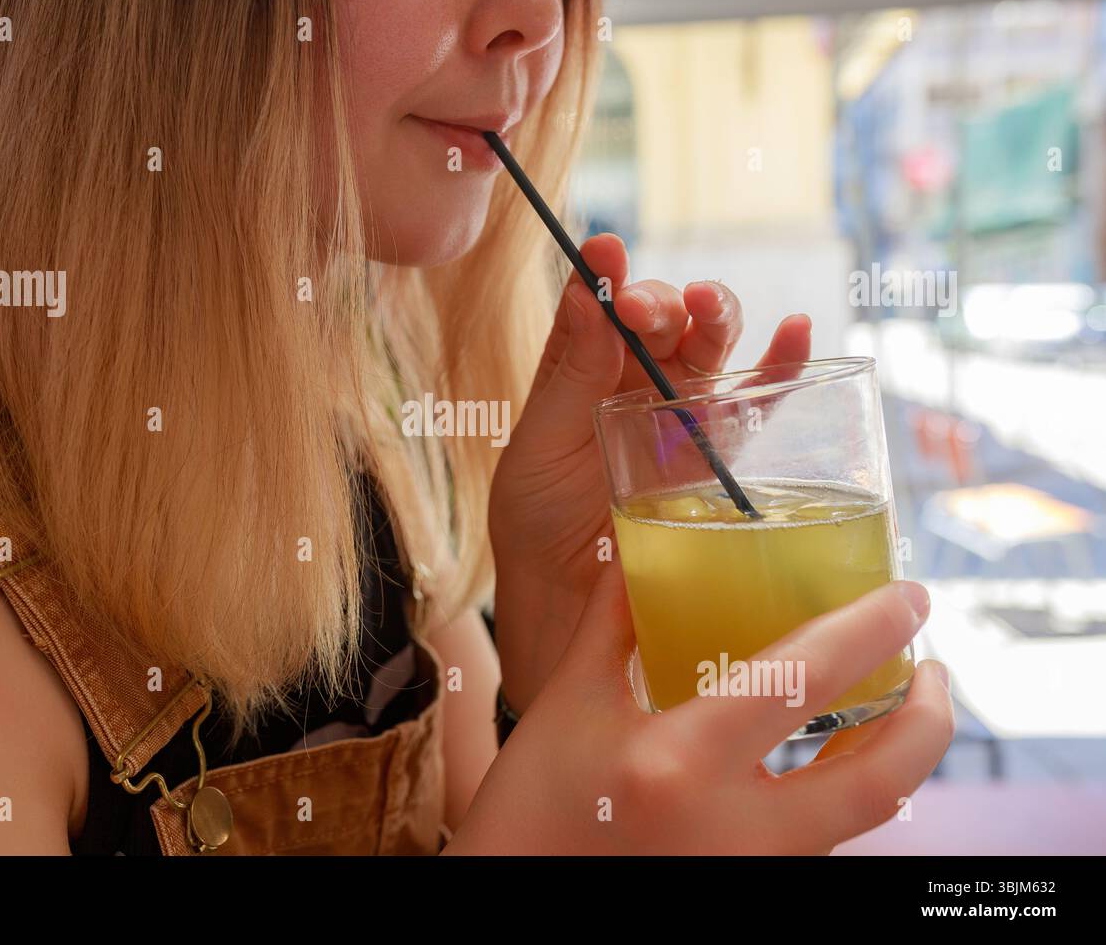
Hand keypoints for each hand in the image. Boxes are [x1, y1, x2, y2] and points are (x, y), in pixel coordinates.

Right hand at [444, 564, 953, 854]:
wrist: (511, 897)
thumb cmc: (524, 810)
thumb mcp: (566, 703)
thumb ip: (612, 621)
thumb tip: (641, 549)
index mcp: (675, 763)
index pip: (800, 682)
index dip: (869, 630)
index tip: (908, 596)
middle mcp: (730, 831)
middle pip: (878, 782)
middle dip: (929, 718)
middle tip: (934, 665)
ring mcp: (748, 872)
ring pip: (862, 819)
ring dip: (894, 757)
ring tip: (897, 702)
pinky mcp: (750, 890)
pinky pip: (823, 838)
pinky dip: (843, 789)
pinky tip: (828, 755)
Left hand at [489, 233, 811, 712]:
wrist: (571, 614)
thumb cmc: (538, 531)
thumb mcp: (537, 451)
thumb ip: (567, 376)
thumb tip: (585, 291)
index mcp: (584, 376)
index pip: (602, 309)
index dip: (608, 275)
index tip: (605, 253)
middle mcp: (637, 386)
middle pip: (666, 320)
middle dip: (662, 300)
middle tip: (647, 312)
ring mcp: (685, 417)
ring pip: (714, 348)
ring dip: (719, 316)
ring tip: (708, 306)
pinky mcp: (724, 455)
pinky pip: (761, 403)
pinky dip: (783, 364)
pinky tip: (796, 332)